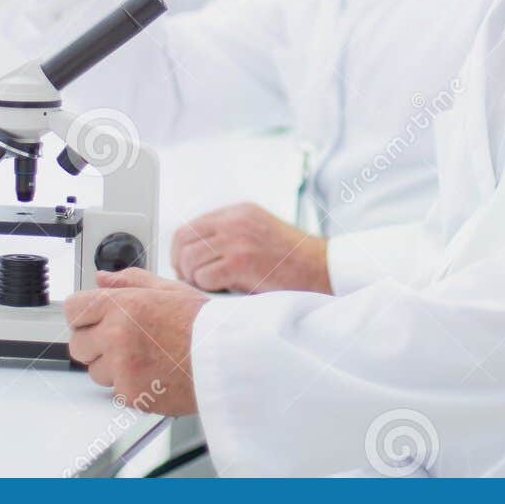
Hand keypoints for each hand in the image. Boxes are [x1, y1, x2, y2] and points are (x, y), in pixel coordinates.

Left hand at [65, 268, 207, 414]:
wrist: (228, 358)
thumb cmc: (204, 324)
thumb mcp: (169, 289)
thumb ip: (130, 281)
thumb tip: (101, 278)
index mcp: (123, 305)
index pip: (73, 310)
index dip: (84, 314)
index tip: (94, 318)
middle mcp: (116, 336)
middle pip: (78, 344)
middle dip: (94, 342)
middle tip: (121, 339)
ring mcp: (122, 368)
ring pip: (95, 371)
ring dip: (111, 367)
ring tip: (144, 356)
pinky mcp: (131, 394)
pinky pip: (116, 391)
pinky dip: (130, 385)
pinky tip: (153, 372)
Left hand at [171, 202, 331, 293]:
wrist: (323, 269)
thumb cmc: (293, 261)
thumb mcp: (260, 234)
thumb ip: (230, 236)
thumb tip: (194, 256)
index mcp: (238, 212)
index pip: (190, 227)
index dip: (181, 251)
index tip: (185, 267)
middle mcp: (234, 221)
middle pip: (183, 241)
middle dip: (182, 266)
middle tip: (191, 282)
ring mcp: (237, 239)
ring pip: (190, 260)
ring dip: (195, 279)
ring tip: (212, 288)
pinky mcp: (240, 261)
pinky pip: (204, 277)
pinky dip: (207, 289)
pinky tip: (223, 292)